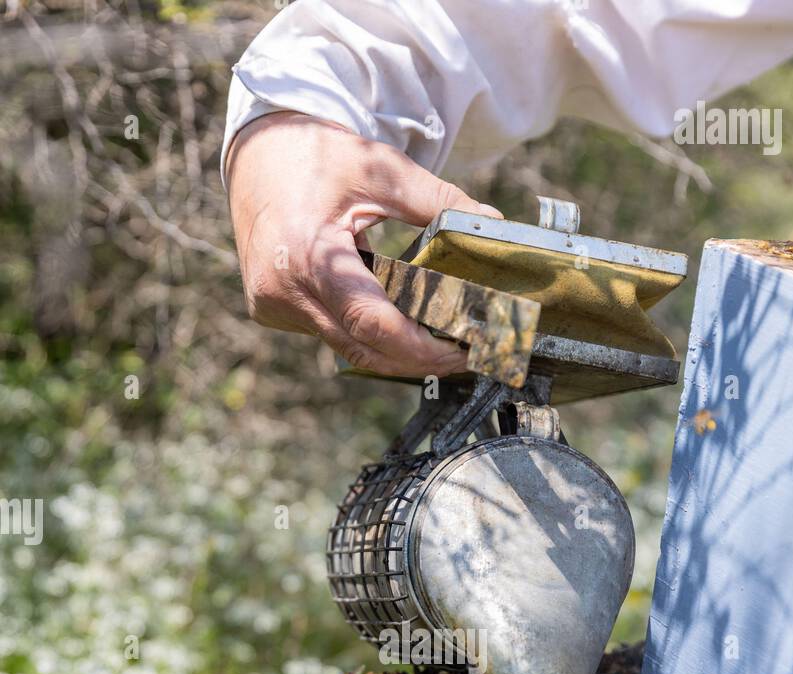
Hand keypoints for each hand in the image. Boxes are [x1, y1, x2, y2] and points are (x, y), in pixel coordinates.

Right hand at [226, 112, 501, 376]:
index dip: (420, 347)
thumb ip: (438, 201)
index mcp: (309, 256)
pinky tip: (390, 315)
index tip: (459, 351)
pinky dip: (362, 330)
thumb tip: (491, 224)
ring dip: (391, 347)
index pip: (372, 324)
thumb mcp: (381, 169)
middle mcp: (285, 292)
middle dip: (414, 357)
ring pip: (346, 347)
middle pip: (362, 350)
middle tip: (459, 352)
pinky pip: (328, 333)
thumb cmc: (314, 155)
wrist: (256, 153)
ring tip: (434, 336)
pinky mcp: (271, 311)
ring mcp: (274, 306)